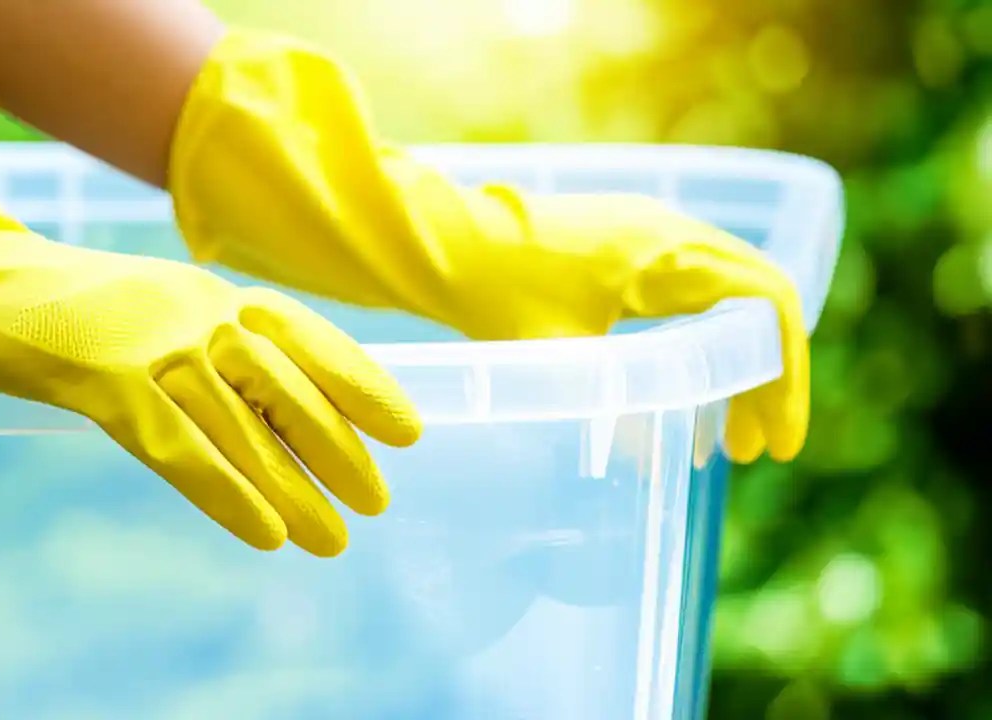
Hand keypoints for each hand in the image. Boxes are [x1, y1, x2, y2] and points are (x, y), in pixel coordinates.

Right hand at [0, 90, 420, 555]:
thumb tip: (281, 405)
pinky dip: (227, 493)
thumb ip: (215, 345)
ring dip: (292, 489)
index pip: (308, 337)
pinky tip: (264, 533)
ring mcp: (152, 344)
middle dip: (338, 448)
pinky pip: (180, 447)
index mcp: (215, 294)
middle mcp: (197, 313)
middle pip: (286, 387)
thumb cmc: (76, 303)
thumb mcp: (161, 309)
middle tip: (376, 501)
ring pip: (241, 427)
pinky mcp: (104, 380)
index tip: (407, 430)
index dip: (362, 384)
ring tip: (332, 538)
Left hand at [169, 29, 807, 461]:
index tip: (775, 443)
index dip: (786, 378)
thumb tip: (657, 459)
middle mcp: (674, 230)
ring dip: (735, 361)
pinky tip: (684, 385)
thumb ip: (616, 405)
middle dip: (765, 379)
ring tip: (721, 436)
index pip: (769, 307)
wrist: (443, 242)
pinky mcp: (631, 237)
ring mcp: (654, 228)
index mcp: (667, 254)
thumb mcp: (559, 360)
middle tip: (751, 450)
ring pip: (731, 296)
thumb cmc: (492, 295)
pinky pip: (698, 286)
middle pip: (760, 303)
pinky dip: (707, 338)